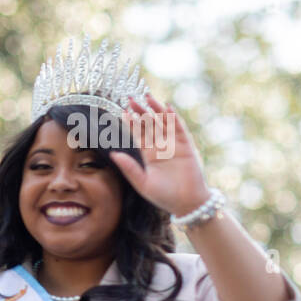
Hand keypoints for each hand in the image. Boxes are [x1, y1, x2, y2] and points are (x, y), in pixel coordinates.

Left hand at [112, 95, 210, 216]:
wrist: (187, 203)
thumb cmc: (163, 196)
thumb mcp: (142, 182)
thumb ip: (129, 168)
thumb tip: (113, 154)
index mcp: (149, 155)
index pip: (138, 135)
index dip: (131, 123)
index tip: (122, 111)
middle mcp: (161, 147)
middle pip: (150, 125)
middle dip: (141, 111)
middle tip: (131, 98)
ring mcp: (174, 145)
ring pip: (164, 123)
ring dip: (156, 110)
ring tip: (148, 97)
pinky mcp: (187, 147)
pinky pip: (180, 130)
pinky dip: (174, 119)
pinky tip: (168, 108)